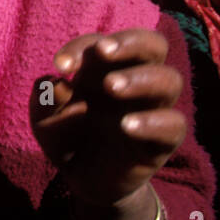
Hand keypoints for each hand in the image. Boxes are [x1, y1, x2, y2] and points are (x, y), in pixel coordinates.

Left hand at [32, 29, 184, 207]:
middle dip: (130, 41)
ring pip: (169, 80)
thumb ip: (45, 101)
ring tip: (111, 86)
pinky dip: (153, 121)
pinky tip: (126, 126)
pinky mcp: (162, 141)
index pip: (102, 44)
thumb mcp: (45, 120)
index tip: (60, 65)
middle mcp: (134, 82)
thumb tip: (59, 85)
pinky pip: (174, 125)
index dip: (82, 47)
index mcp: (104, 69)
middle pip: (153, 44)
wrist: (82, 178)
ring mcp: (152, 109)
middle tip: (103, 50)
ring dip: (140, 78)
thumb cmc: (66, 137)